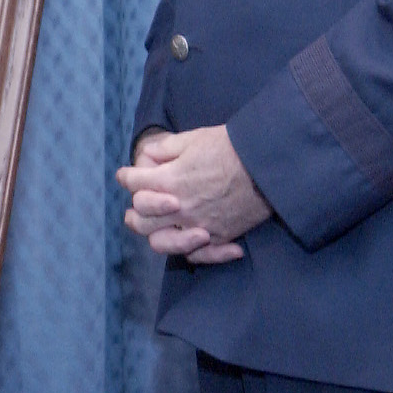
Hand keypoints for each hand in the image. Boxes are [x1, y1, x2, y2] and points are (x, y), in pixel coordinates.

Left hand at [117, 124, 272, 264]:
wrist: (267, 165)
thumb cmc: (230, 146)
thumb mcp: (193, 138)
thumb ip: (166, 149)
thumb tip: (148, 156)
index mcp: (168, 180)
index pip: (134, 183)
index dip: (126, 177)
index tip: (125, 176)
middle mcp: (179, 208)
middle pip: (141, 219)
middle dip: (134, 211)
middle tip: (134, 208)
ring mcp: (198, 226)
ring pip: (162, 242)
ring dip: (154, 236)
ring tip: (154, 230)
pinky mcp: (219, 237)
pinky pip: (198, 254)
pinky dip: (193, 252)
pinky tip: (192, 244)